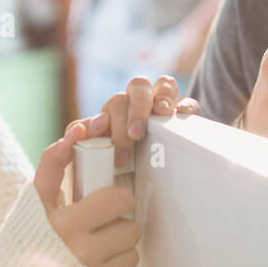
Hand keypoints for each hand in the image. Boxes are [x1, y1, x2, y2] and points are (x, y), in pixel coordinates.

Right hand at [33, 117, 140, 266]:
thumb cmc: (25, 243)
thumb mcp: (34, 204)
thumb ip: (54, 165)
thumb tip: (78, 129)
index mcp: (64, 225)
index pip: (118, 201)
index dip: (117, 198)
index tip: (107, 202)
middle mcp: (81, 255)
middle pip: (131, 229)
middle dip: (118, 226)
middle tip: (99, 228)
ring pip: (132, 254)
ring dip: (118, 251)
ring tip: (94, 252)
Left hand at [67, 75, 198, 167]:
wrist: (134, 181)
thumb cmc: (110, 164)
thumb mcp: (91, 151)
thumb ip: (80, 137)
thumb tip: (79, 128)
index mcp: (117, 109)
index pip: (116, 101)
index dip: (112, 117)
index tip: (108, 137)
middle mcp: (139, 102)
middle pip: (139, 85)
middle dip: (136, 109)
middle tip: (134, 135)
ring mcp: (163, 107)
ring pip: (164, 84)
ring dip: (161, 97)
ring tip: (161, 114)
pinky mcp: (183, 118)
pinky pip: (188, 104)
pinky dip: (185, 107)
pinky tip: (180, 115)